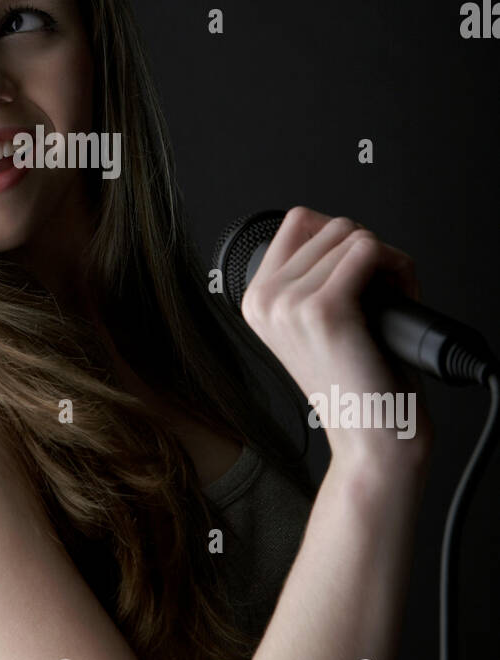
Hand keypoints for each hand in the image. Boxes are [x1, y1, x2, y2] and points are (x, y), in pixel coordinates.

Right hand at [241, 206, 434, 476]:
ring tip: (393, 299)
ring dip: (386, 261)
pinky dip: (395, 266)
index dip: (339, 239)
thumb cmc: (358, 383)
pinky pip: (366, 250)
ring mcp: (288, 304)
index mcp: (256, 301)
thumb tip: (350, 231)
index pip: (298, 222)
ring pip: (350, 235)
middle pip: (327, 225)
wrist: (372, 437)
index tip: (358, 272)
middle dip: (367, 251)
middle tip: (384, 291)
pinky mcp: (323, 310)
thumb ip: (317, 275)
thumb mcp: (319, 323)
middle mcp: (264, 300)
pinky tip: (401, 294)